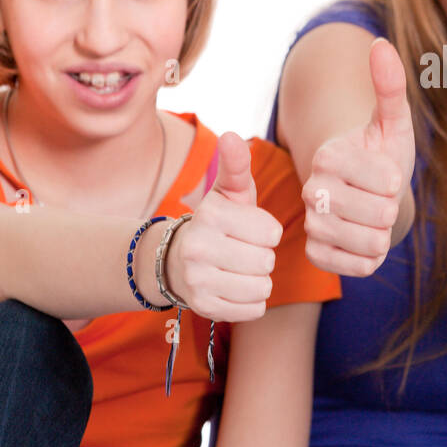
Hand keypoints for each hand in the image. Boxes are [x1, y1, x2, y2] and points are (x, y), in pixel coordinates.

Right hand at [163, 131, 281, 321]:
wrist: (176, 259)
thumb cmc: (219, 221)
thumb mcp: (228, 191)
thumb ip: (236, 164)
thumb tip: (231, 135)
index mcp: (210, 215)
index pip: (271, 233)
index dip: (267, 232)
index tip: (249, 230)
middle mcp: (198, 248)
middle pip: (267, 262)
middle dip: (263, 257)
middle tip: (242, 250)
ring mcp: (197, 280)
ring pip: (262, 288)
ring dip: (258, 280)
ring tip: (238, 269)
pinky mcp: (203, 307)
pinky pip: (253, 310)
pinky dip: (251, 301)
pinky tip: (233, 287)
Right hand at [302, 38, 415, 276]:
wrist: (368, 194)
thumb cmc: (383, 154)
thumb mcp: (393, 123)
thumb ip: (389, 87)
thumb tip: (382, 45)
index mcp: (329, 154)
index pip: (385, 180)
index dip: (396, 181)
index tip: (387, 174)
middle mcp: (312, 189)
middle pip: (379, 214)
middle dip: (392, 209)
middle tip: (381, 200)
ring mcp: (311, 224)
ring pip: (371, 243)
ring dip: (384, 234)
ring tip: (375, 218)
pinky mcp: (315, 254)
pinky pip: (359, 267)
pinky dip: (372, 258)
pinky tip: (365, 240)